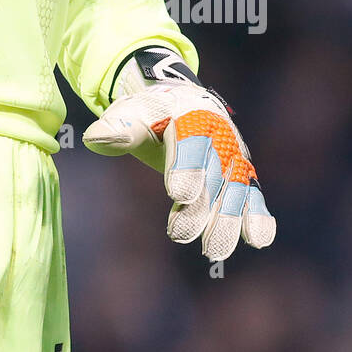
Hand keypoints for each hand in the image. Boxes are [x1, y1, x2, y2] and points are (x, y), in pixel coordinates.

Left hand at [83, 46, 275, 260]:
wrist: (182, 101)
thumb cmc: (151, 111)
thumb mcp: (132, 114)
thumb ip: (117, 130)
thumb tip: (93, 139)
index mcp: (191, 114)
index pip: (189, 142)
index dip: (185, 168)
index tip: (177, 195)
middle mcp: (219, 134)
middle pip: (213, 173)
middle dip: (201, 206)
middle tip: (182, 234)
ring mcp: (233, 155)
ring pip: (234, 190)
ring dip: (227, 220)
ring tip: (214, 251)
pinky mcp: (241, 174)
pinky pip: (252, 195)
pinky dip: (257, 215)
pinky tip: (257, 239)